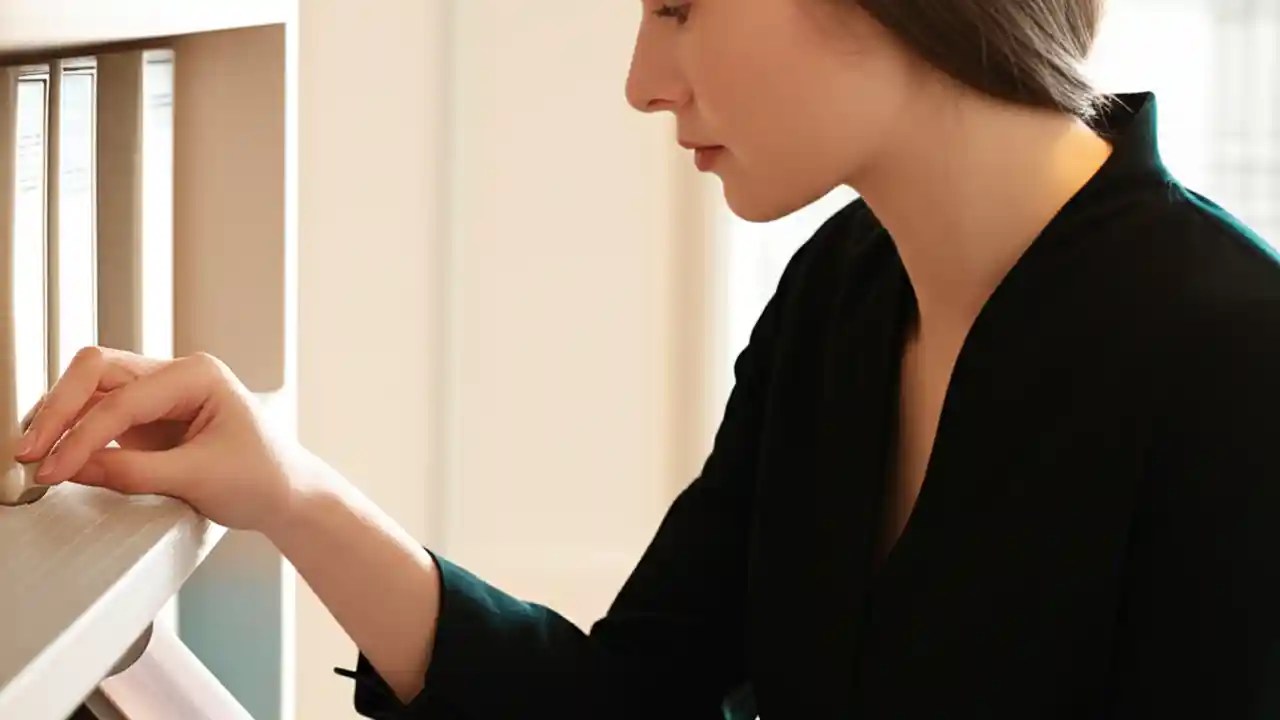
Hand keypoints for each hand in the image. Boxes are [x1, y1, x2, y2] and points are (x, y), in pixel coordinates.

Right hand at [14, 347, 317, 532]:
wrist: (286, 493)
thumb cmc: (264, 477)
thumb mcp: (199, 478)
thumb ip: (134, 472)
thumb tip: (75, 469)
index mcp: (198, 375)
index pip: (123, 398)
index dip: (83, 436)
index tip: (55, 468)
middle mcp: (175, 376)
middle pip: (96, 372)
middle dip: (58, 409)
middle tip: (29, 451)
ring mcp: (159, 395)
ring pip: (91, 389)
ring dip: (60, 418)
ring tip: (34, 455)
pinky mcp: (147, 419)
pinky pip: (98, 414)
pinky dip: (74, 433)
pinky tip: (58, 455)